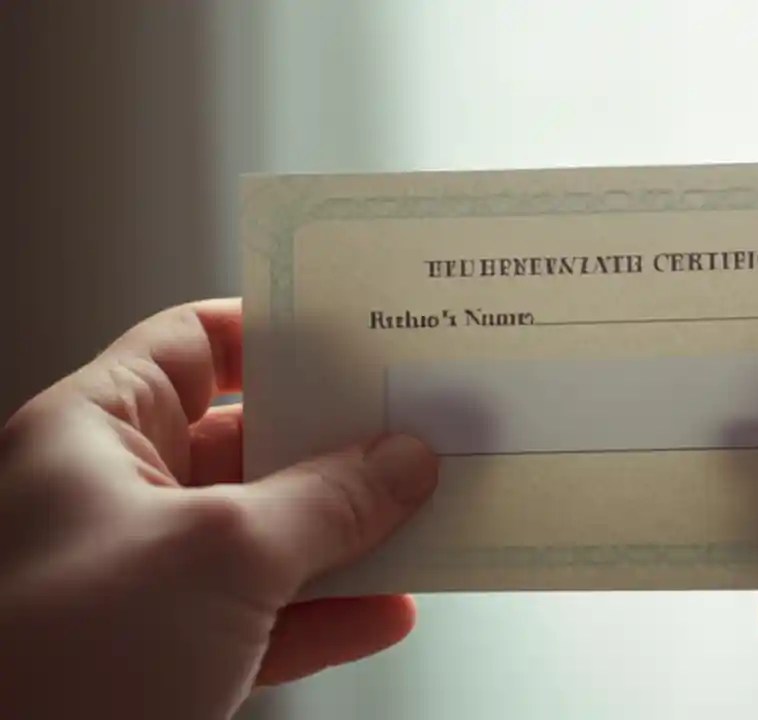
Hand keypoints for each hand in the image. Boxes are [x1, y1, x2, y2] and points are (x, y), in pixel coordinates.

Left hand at [0, 299, 437, 719]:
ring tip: (425, 516)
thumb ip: (326, 500)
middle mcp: (114, 500)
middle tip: (418, 431)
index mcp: (94, 436)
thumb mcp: (220, 556)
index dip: (277, 332)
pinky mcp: (167, 657)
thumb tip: (401, 462)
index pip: (195, 345)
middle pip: (251, 443)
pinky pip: (267, 619)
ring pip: (268, 536)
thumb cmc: (52, 668)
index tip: (359, 335)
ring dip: (349, 535)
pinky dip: (329, 615)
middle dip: (339, 443)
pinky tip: (386, 611)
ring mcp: (142, 583)